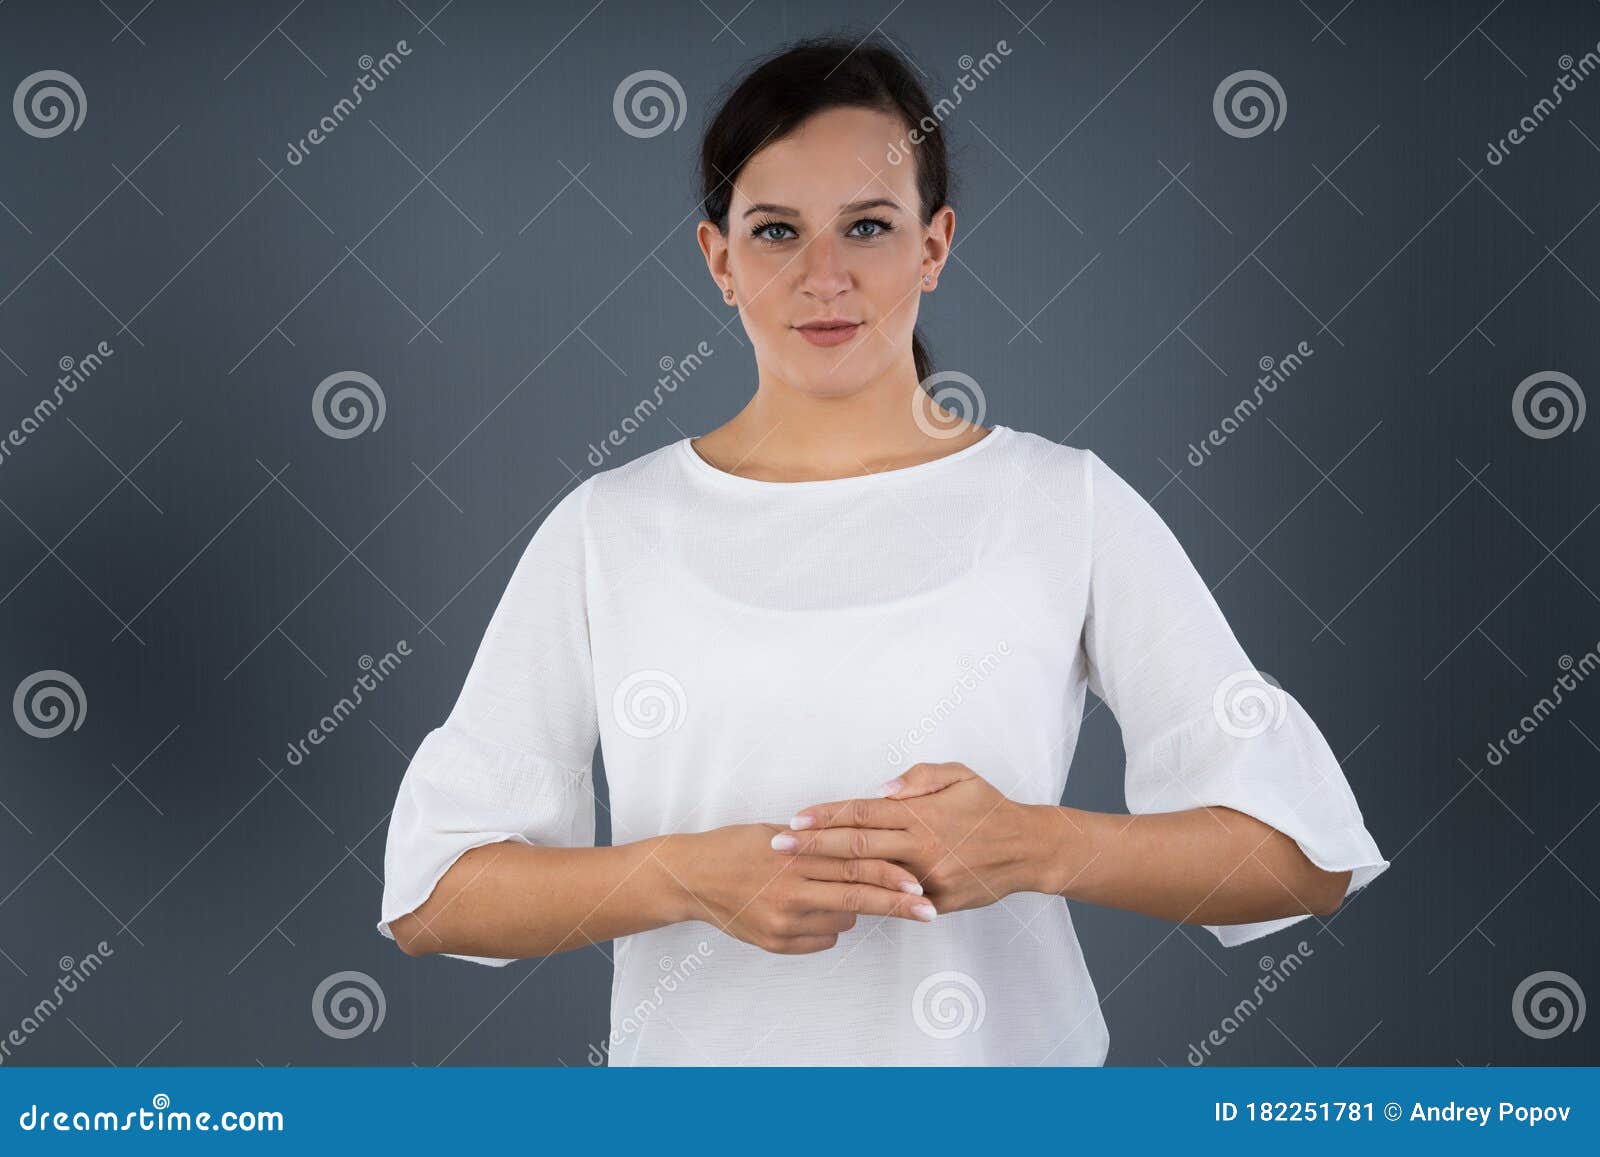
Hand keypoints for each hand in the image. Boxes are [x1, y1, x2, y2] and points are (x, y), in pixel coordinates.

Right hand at [652, 822, 936, 954]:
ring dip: (850, 909)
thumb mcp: (779, 833)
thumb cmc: (736, 847)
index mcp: (795, 856)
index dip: (891, 876)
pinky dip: (827, 926)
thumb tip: (863, 855)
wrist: (691, 876)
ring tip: (827, 893)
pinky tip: (808, 909)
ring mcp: (783, 920)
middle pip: (856, 897)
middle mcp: (790, 890)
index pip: (855, 867)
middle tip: (928, 910)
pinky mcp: (775, 943)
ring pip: (841, 921)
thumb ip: (819, 846)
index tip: (921, 885)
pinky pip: (821, 939)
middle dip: (896, 904)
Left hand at [773, 762, 1049, 914]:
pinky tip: (836, 901)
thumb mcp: (960, 776)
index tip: (794, 821)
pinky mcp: (936, 902)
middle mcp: (920, 846)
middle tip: (776, 849)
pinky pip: (896, 901)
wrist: (1030, 849)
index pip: (862, 813)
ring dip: (831, 876)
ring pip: (871, 877)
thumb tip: (880, 789)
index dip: (826, 817)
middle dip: (813, 848)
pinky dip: (868, 899)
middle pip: (856, 846)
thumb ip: (919, 778)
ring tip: (798, 876)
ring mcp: (928, 878)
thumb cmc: (989, 808)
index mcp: (921, 814)